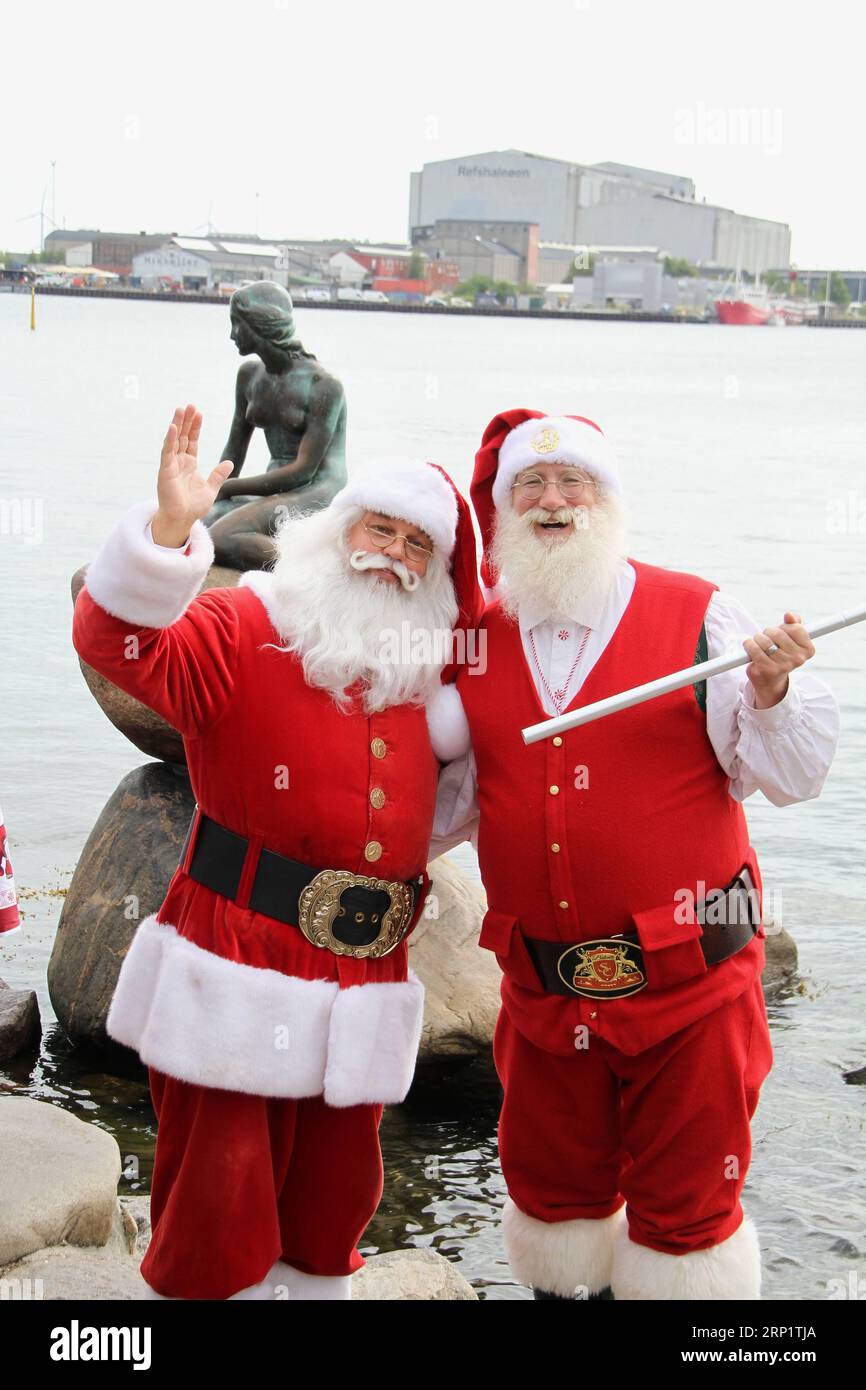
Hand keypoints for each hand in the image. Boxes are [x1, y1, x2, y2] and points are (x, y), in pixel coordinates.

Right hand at [152, 404, 233, 545]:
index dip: (195, 427)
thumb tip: (229, 462)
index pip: (191, 440)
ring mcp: (171, 465)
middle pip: (182, 436)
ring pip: (174, 440)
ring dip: (177, 424)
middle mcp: (179, 461)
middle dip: (186, 421)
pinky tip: (172, 427)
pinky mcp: (165, 470)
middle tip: (189, 405)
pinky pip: (167, 452)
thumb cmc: (193, 507)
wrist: (182, 519)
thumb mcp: (211, 489)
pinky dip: (169, 439)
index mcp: (189, 464)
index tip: (198, 413)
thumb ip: (218, 475)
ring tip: (180, 409)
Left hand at [743, 611, 815, 707]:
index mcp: (808, 650)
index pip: (795, 628)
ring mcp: (783, 665)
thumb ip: (793, 624)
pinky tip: (750, 648)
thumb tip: (789, 615)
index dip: (784, 627)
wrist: (770, 681)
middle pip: (777, 632)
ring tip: (759, 645)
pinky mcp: (766, 669)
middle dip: (768, 632)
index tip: (782, 634)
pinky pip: (754, 648)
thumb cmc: (781, 655)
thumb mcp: (791, 639)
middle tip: (768, 640)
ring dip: (757, 638)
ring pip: (764, 639)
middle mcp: (798, 659)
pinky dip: (749, 645)